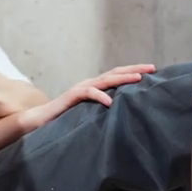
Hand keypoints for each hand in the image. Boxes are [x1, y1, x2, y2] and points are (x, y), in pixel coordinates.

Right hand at [16, 64, 154, 131]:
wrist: (39, 121)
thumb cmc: (65, 120)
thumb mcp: (90, 114)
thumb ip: (103, 111)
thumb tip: (125, 115)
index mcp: (94, 86)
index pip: (117, 75)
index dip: (134, 72)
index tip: (152, 71)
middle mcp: (89, 84)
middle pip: (114, 73)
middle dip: (134, 70)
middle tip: (152, 69)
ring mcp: (80, 89)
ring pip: (104, 80)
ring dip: (122, 79)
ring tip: (138, 80)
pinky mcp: (71, 97)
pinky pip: (87, 94)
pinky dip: (99, 96)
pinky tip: (110, 102)